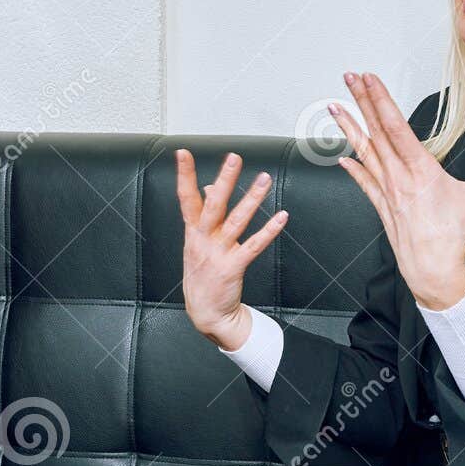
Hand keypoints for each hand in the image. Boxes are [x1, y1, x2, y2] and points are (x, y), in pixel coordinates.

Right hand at [175, 148, 287, 349]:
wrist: (205, 312)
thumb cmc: (202, 274)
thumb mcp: (195, 243)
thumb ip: (202, 215)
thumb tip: (209, 188)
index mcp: (192, 232)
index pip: (186, 198)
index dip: (184, 175)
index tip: (182, 153)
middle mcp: (203, 240)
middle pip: (213, 205)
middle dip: (224, 181)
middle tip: (234, 158)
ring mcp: (217, 254)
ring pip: (236, 222)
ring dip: (252, 199)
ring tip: (265, 179)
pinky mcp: (233, 267)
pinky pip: (253, 246)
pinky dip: (268, 231)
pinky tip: (282, 217)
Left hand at [330, 72, 464, 309]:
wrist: (432, 272)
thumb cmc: (452, 239)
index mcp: (421, 171)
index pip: (397, 127)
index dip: (381, 100)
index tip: (370, 80)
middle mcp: (399, 178)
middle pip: (377, 132)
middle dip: (362, 102)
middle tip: (349, 78)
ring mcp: (387, 192)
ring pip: (365, 152)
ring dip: (350, 128)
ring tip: (335, 108)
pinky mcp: (383, 207)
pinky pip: (364, 182)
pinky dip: (354, 168)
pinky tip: (343, 157)